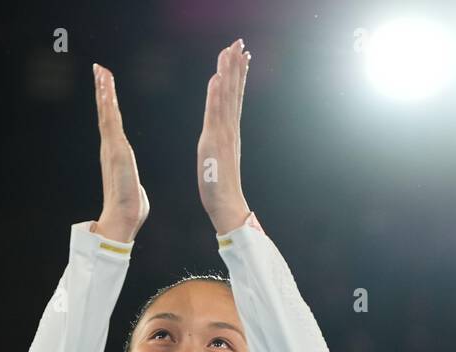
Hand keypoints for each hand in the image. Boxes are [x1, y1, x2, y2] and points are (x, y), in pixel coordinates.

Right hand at [92, 63, 148, 242]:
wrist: (124, 220)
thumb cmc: (130, 210)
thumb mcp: (134, 190)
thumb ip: (133, 185)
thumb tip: (133, 190)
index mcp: (116, 155)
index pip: (113, 124)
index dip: (108, 106)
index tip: (106, 89)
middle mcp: (110, 148)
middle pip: (106, 113)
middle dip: (102, 91)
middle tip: (99, 69)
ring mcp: (111, 147)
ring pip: (106, 112)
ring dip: (103, 91)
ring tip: (100, 70)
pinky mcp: (115, 149)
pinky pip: (110, 120)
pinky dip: (107, 102)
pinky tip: (105, 87)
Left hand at [198, 39, 251, 234]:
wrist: (226, 206)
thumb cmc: (221, 189)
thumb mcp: (217, 159)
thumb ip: (218, 145)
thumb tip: (218, 137)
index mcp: (230, 132)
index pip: (234, 98)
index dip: (238, 75)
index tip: (241, 55)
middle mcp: (229, 129)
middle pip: (233, 91)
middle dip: (235, 66)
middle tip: (239, 42)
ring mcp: (223, 134)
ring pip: (226, 97)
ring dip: (228, 72)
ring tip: (231, 50)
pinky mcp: (214, 141)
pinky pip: (215, 113)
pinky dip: (216, 94)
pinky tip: (217, 77)